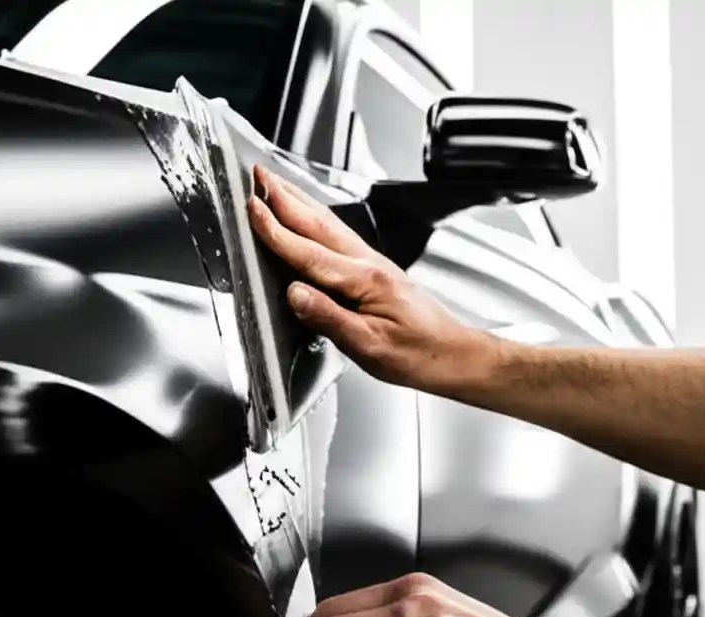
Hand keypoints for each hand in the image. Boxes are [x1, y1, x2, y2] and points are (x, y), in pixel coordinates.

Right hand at [249, 165, 501, 394]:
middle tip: (259, 175)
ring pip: (328, 223)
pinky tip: (309, 215)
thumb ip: (328, 318)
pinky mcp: (374, 268)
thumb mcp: (368, 346)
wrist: (451, 353)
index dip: (276, 230)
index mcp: (364, 280)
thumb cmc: (415, 354)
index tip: (253, 208)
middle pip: (318, 223)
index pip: (309, 252)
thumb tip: (294, 294)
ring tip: (276, 184)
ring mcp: (372, 262)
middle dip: (284, 197)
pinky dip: (316, 217)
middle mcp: (368, 263)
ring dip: (299, 200)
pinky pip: (338, 234)